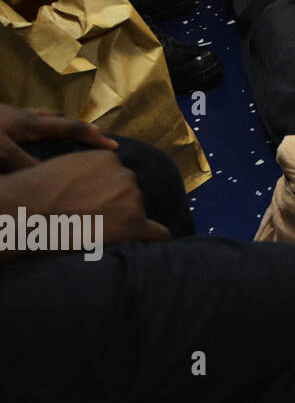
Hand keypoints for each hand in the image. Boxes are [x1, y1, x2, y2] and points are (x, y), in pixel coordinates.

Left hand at [0, 104, 117, 172]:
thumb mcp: (3, 153)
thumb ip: (28, 164)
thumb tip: (56, 179)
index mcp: (32, 123)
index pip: (71, 129)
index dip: (94, 137)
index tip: (114, 146)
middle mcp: (26, 115)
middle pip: (60, 117)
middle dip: (80, 125)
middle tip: (95, 132)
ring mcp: (11, 114)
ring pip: (43, 115)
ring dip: (60, 122)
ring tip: (67, 129)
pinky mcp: (0, 117)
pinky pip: (27, 118)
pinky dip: (39, 125)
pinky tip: (30, 132)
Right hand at [6, 151, 169, 248]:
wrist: (29, 211)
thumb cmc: (36, 193)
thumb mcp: (66, 167)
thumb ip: (87, 172)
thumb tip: (92, 187)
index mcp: (110, 158)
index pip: (118, 176)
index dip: (106, 192)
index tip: (90, 203)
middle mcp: (127, 175)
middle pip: (130, 194)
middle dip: (115, 206)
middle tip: (88, 220)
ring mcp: (133, 198)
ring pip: (137, 213)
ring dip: (122, 222)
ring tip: (93, 232)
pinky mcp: (134, 223)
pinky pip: (157, 233)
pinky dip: (153, 238)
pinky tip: (148, 243)